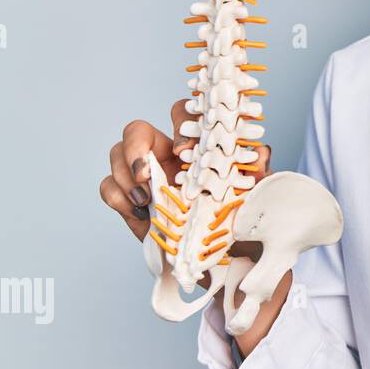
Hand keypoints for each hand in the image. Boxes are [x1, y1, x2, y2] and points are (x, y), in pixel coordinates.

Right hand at [100, 97, 271, 246]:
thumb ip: (256, 171)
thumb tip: (261, 153)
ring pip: (116, 155)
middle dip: (134, 148)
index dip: (180, 123)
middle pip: (136, 130)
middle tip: (146, 175)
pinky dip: (118, 198)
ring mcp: (143, 176)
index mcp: (195, 145)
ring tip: (146, 200)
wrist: (221, 254)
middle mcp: (165, 154)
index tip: (186, 151)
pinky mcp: (128, 200)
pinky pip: (108, 187)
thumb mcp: (253, 192)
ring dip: (125, 176)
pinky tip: (142, 214)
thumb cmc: (237, 216)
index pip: (181, 114)